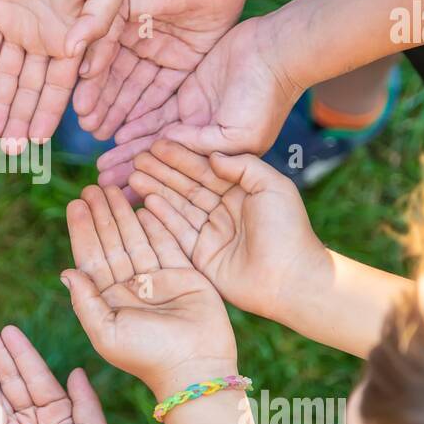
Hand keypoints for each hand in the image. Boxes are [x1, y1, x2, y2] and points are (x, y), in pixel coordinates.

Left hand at [0, 0, 125, 148]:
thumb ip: (98, 26)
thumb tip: (74, 59)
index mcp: (71, 42)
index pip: (58, 88)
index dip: (48, 114)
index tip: (38, 141)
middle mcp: (42, 42)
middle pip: (29, 90)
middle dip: (21, 120)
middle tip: (10, 150)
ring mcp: (16, 29)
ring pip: (5, 77)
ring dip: (0, 105)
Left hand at [62, 185, 236, 394]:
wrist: (195, 366)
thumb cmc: (147, 356)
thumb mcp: (106, 332)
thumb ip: (84, 301)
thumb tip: (66, 271)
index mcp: (109, 301)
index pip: (92, 258)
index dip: (83, 231)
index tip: (75, 204)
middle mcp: (131, 288)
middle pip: (112, 243)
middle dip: (101, 215)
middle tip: (92, 186)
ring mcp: (158, 281)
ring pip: (136, 239)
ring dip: (124, 214)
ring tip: (113, 188)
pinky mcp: (184, 275)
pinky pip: (167, 243)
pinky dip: (156, 223)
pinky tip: (144, 203)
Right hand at [74, 0, 251, 139]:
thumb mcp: (121, 4)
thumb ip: (102, 37)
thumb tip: (81, 71)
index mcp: (120, 26)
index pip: (101, 64)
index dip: (91, 89)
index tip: (79, 113)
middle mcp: (139, 43)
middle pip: (119, 83)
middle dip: (105, 108)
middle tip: (92, 133)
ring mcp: (163, 53)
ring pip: (140, 91)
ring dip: (125, 114)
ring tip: (109, 136)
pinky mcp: (188, 61)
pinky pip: (167, 91)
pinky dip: (152, 109)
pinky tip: (137, 127)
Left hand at [95, 16, 302, 189]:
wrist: (275, 51)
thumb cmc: (265, 96)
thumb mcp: (239, 134)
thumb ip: (202, 144)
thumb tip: (166, 146)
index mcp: (222, 159)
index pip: (181, 180)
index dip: (153, 190)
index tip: (124, 200)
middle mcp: (206, 142)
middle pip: (163, 162)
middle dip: (133, 174)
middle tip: (103, 185)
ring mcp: (196, 118)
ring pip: (155, 139)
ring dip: (129, 152)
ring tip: (101, 166)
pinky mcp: (189, 95)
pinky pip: (157, 113)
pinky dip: (138, 125)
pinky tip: (115, 136)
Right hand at [127, 144, 327, 322]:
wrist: (290, 279)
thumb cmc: (288, 230)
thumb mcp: (273, 187)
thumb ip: (243, 166)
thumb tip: (212, 156)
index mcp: (241, 193)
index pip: (205, 170)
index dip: (182, 158)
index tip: (158, 143)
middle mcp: (223, 211)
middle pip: (187, 187)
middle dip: (162, 172)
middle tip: (136, 158)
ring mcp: (210, 234)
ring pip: (177, 208)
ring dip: (155, 191)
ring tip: (132, 176)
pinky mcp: (199, 257)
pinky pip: (176, 233)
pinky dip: (160, 217)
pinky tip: (144, 201)